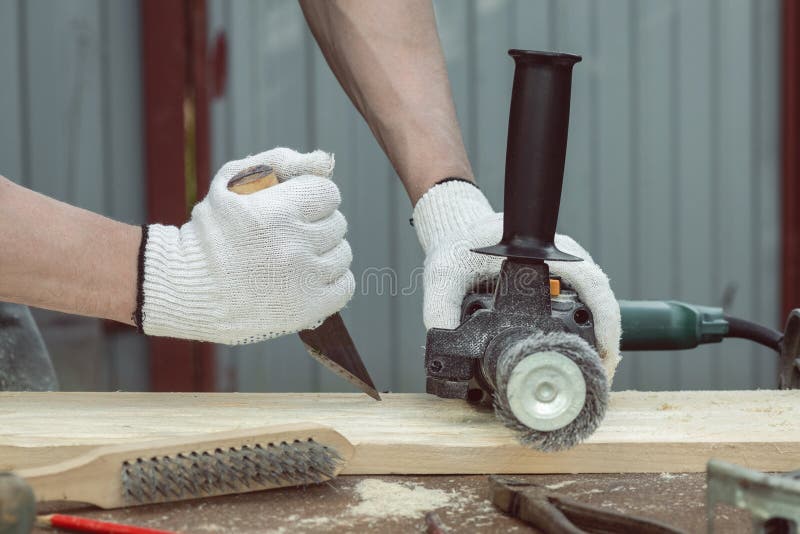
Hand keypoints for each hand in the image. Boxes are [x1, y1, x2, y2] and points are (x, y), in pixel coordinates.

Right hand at [137, 148, 353, 344]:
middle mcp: (293, 246)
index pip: (328, 193)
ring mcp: (302, 280)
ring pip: (342, 254)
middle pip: (337, 224)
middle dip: (316, 225)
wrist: (184, 287)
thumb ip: (279, 162)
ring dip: (324, 253)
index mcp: (276, 211)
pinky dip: (332, 281)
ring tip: (295, 258)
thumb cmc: (210, 231)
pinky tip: (307, 279)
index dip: (312, 198)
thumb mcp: (232, 182)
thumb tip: (323, 161)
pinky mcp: (306, 309)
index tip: (295, 208)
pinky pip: (344, 287)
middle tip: (289, 235)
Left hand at [413, 181, 621, 380]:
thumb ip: (441, 309)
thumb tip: (447, 347)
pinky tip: (575, 358)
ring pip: (594, 307)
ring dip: (597, 340)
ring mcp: (563, 271)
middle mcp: (562, 258)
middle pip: (599, 301)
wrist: (457, 232)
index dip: (605, 319)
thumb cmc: (455, 246)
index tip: (605, 352)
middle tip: (597, 379)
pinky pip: (581, 308)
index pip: (590, 282)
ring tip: (591, 375)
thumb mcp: (443, 275)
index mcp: (542, 250)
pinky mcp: (558, 284)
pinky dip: (584, 333)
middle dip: (605, 342)